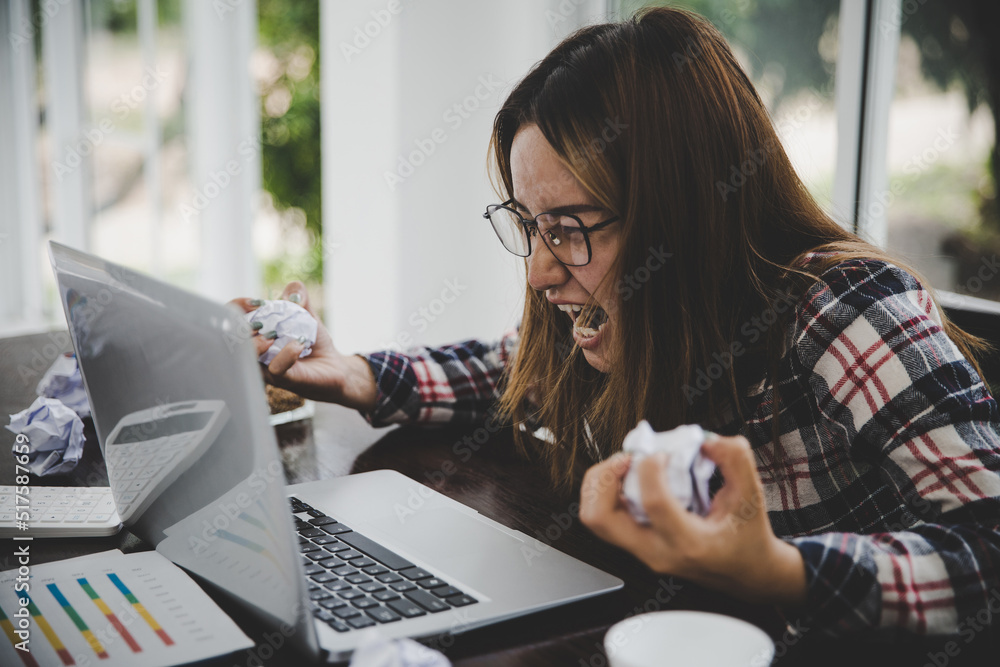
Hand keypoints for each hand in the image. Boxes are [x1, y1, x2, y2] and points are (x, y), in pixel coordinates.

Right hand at [229, 281, 376, 411]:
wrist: (334, 367)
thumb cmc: (313, 343)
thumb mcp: (306, 316)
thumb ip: (298, 299)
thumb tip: (293, 289)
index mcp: (255, 333)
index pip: (231, 319)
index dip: (236, 307)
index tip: (254, 302)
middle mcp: (255, 353)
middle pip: (231, 340)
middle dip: (242, 326)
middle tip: (262, 320)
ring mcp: (266, 368)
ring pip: (248, 358)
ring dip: (256, 343)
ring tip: (274, 334)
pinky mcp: (283, 379)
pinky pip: (276, 368)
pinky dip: (286, 353)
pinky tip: (299, 345)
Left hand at [579, 435, 806, 606]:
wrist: (747, 574)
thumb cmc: (747, 539)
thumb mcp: (753, 498)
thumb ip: (735, 461)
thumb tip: (705, 439)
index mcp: (688, 543)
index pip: (653, 503)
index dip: (651, 468)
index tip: (662, 452)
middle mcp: (657, 552)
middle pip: (600, 517)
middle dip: (605, 478)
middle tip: (627, 459)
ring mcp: (642, 552)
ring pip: (594, 518)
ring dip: (602, 484)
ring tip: (626, 466)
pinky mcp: (636, 546)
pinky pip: (606, 517)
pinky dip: (609, 491)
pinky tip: (632, 478)